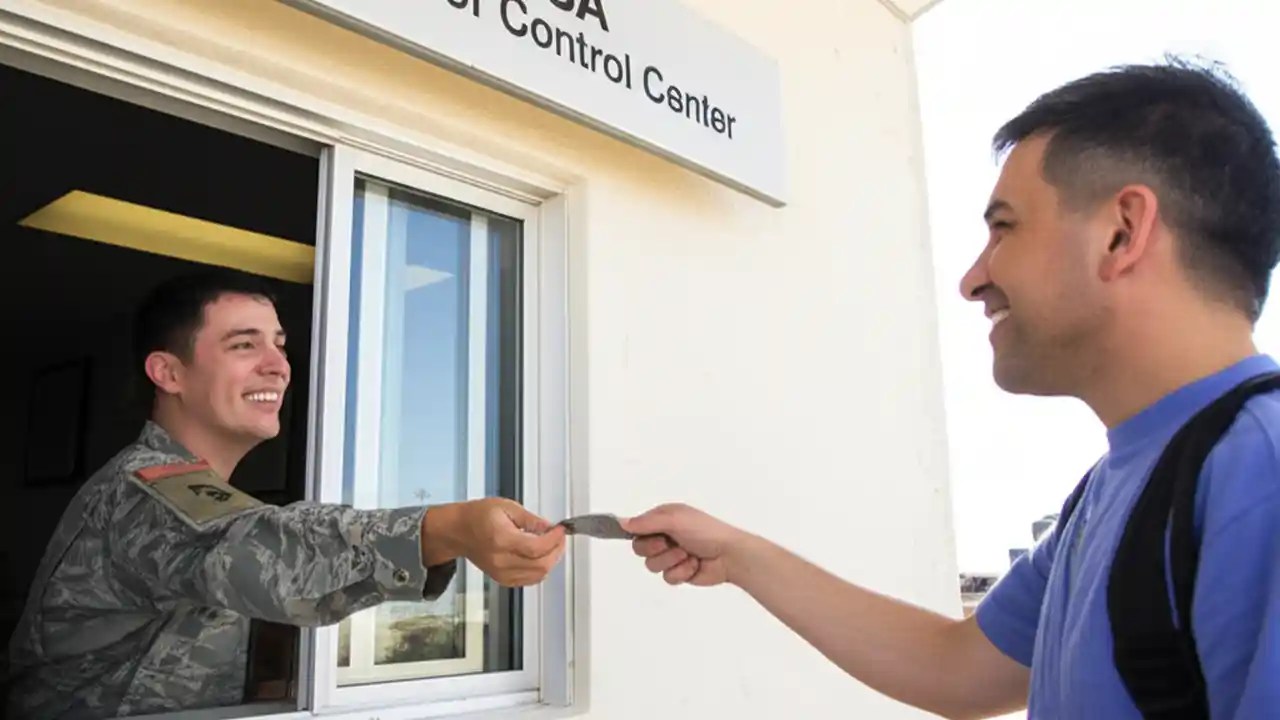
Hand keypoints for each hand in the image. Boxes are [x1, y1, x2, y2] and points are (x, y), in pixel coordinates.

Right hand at [423, 498, 565, 586]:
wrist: (458, 531)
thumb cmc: (477, 516)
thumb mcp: (507, 507)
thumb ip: (531, 519)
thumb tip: (550, 527)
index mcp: (502, 539)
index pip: (537, 548)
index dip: (554, 540)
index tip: (560, 530)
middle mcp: (501, 560)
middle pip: (540, 565)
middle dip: (556, 551)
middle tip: (559, 538)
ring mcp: (501, 572)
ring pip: (537, 575)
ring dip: (550, 561)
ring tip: (551, 546)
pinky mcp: (502, 579)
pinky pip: (529, 580)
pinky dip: (540, 570)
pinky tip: (540, 557)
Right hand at [621, 503, 749, 586]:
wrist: (729, 555)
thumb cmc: (707, 531)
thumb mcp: (675, 519)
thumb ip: (647, 522)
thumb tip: (623, 522)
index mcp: (663, 519)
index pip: (637, 527)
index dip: (637, 533)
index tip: (638, 535)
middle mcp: (665, 536)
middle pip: (640, 549)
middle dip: (656, 548)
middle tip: (670, 543)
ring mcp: (672, 555)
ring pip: (652, 565)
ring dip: (671, 561)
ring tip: (687, 554)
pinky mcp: (679, 572)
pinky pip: (667, 578)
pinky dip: (681, 572)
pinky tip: (694, 565)